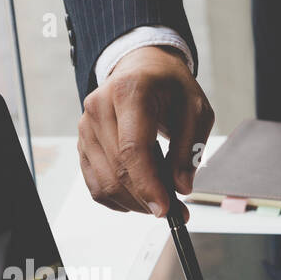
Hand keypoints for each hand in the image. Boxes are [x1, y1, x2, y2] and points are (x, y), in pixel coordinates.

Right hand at [77, 45, 213, 220]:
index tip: (166, 210)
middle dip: (148, 199)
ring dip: (136, 203)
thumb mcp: (196, 111)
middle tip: (177, 211)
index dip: (148, 185)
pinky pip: (96, 185)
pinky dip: (120, 199)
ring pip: (106, 183)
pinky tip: (141, 196)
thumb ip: (190, 149)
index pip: (132, 149)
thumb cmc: (171, 87)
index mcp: (129, 92)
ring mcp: (86, 126)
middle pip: (118, 171)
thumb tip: (181, 187)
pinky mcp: (84, 143)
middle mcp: (99, 108)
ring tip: (162, 199)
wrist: (142, 68)